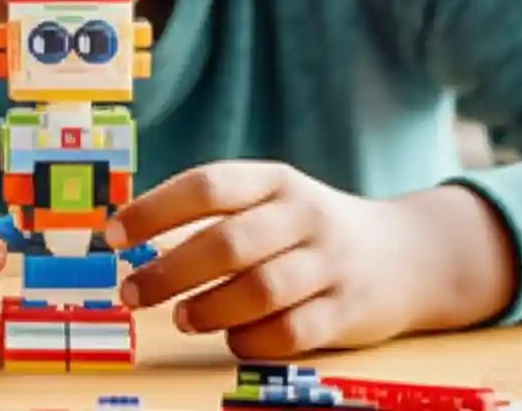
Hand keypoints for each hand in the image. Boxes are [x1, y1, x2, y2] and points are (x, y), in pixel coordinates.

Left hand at [104, 161, 431, 358]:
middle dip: (169, 271)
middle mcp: (303, 215)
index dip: (153, 210)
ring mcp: (329, 263)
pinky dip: (252, 340)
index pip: (206, 186)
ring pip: (260, 289)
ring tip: (181, 318)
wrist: (409, 255)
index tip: (113, 234)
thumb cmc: (309, 229)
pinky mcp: (348, 311)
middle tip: (131, 292)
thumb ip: (212, 213)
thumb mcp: (271, 200)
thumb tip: (128, 236)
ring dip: (209, 308)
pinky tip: (231, 338)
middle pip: (227, 241)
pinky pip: (292, 332)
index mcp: (274, 181)